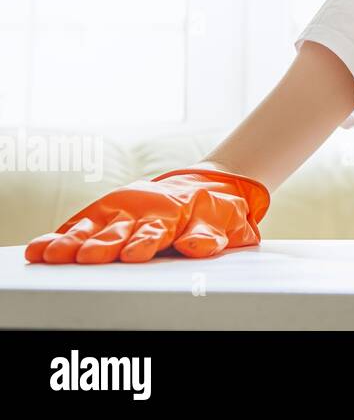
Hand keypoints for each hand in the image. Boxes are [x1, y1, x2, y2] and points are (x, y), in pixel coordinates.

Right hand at [25, 168, 271, 263]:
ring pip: (93, 228)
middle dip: (103, 244)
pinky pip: (79, 226)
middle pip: (119, 231)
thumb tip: (200, 247)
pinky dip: (60, 237)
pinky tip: (40, 249)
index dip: (144, 242)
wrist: (200, 186)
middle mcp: (140, 211)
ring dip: (73, 242)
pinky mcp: (103, 213)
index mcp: (171, 214)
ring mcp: (119, 211)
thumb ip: (208, 235)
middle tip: (87, 257)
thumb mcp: (222, 220)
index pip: (156, 231)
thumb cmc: (210, 211)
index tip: (134, 255)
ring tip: (51, 255)